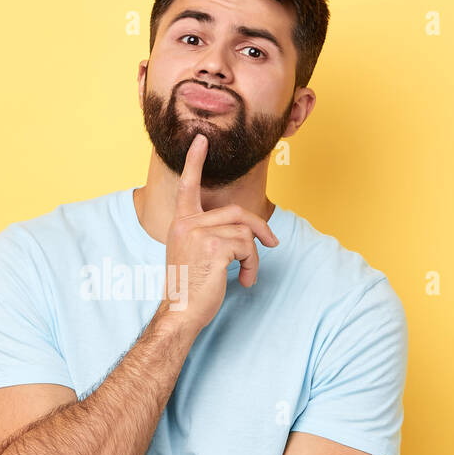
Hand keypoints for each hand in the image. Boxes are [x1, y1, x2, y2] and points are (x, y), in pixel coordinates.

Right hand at [160, 133, 278, 334]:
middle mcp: (187, 224)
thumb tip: (247, 231)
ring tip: (246, 275)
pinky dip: (253, 265)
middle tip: (273, 243)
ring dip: (254, 256)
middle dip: (259, 228)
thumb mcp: (194, 254)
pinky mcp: (215, 247)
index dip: (195, 162)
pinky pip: (248, 246)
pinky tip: (244, 280)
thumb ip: (210, 235)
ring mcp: (200, 233)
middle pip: (236, 212)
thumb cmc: (190, 289)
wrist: (180, 313)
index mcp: (180, 223)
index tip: (201, 140)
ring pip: (245, 232)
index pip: (187, 186)